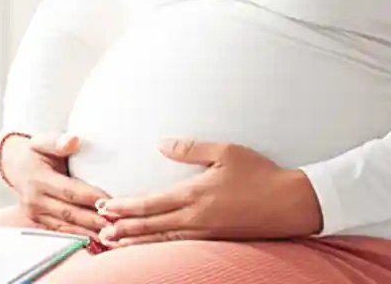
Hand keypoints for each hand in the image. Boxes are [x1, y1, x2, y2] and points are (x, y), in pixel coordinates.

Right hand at [0, 133, 110, 236]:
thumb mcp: (42, 141)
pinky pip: (62, 232)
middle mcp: (34, 200)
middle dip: (95, 220)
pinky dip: (81, 236)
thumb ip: (57, 141)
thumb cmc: (35, 152)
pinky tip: (98, 238)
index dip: (91, 197)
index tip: (112, 201)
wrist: (16, 166)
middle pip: (70, 213)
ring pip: (67, 227)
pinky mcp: (38, 223)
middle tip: (118, 223)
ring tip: (112, 234)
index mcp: (37, 179)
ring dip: (90, 232)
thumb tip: (73, 140)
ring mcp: (35, 214)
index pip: (69, 191)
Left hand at [95, 139, 323, 246]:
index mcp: (195, 195)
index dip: (125, 206)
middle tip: (98, 230)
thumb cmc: (260, 173)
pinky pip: (179, 245)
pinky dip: (159, 246)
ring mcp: (206, 232)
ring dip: (136, 240)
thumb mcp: (225, 151)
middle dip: (123, 227)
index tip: (104, 206)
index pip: (151, 203)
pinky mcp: (216, 239)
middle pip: (151, 225)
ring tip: (113, 242)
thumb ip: (190, 149)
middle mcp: (196, 218)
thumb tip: (161, 143)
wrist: (292, 203)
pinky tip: (150, 245)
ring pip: (163, 239)